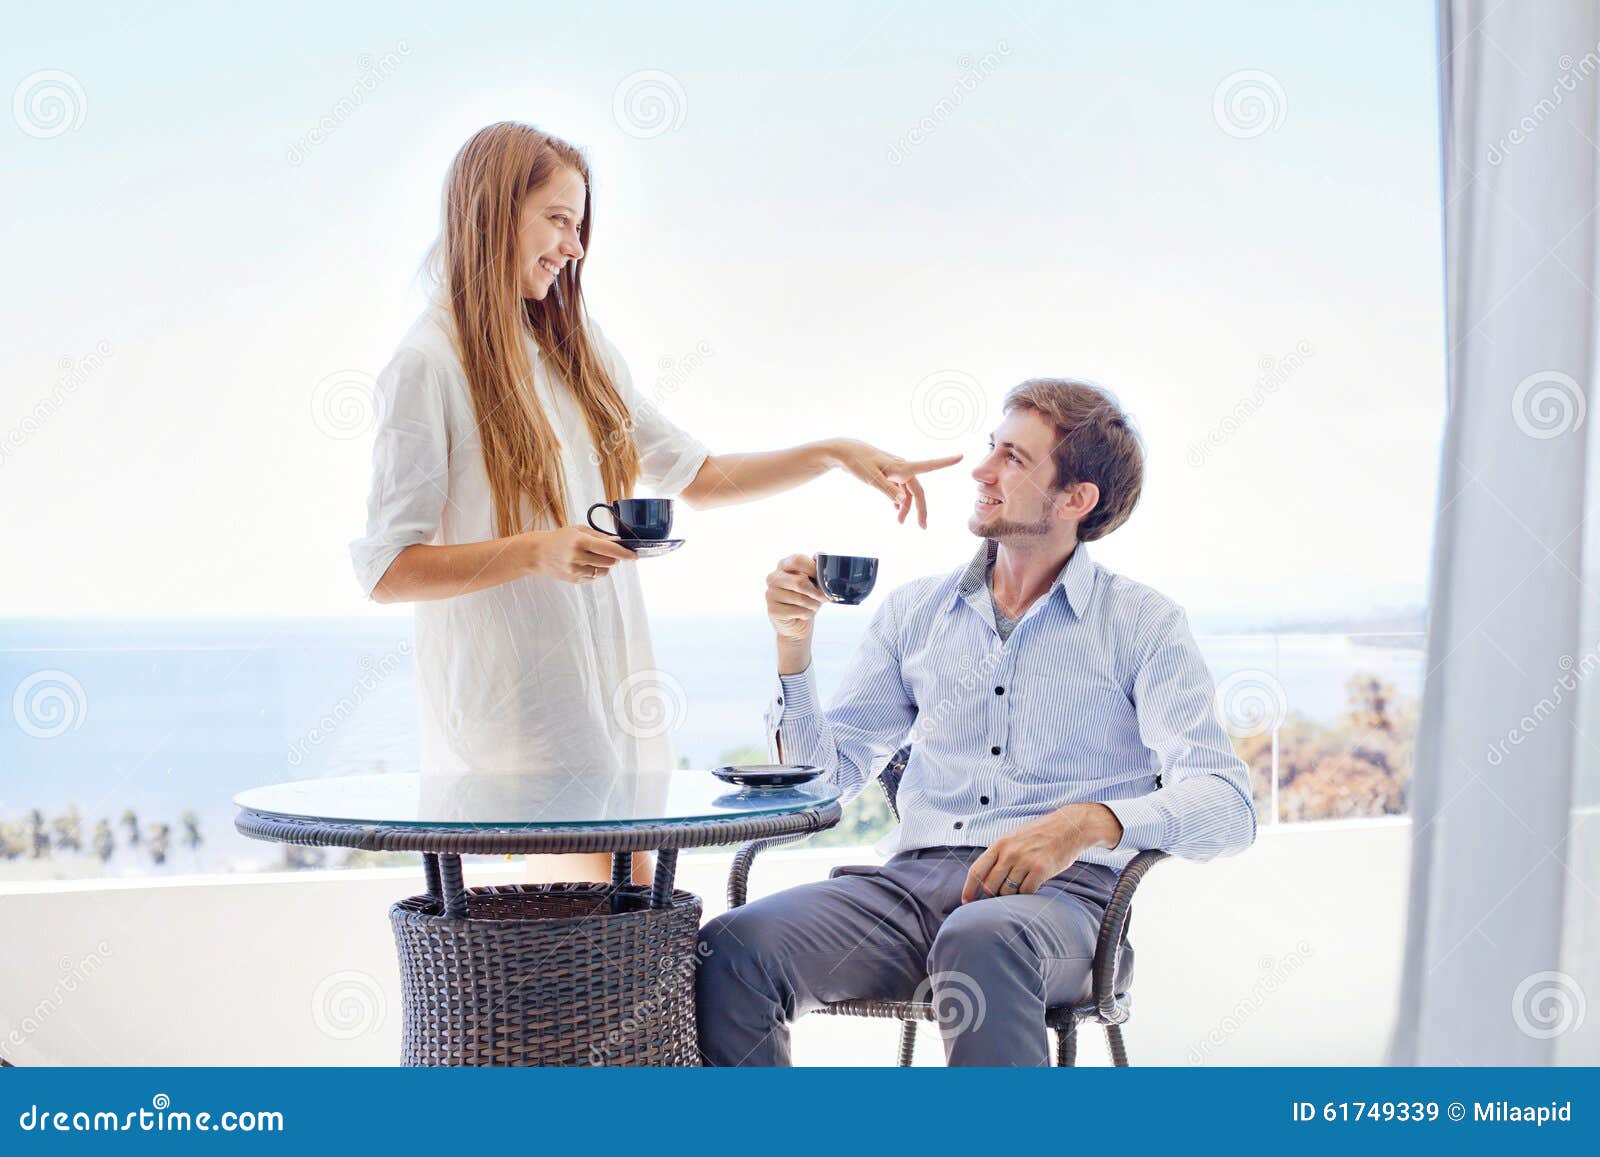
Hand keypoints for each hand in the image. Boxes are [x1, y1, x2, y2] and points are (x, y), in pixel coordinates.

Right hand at [526, 526, 636, 583]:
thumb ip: (599, 536)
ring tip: (594, 557)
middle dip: (614, 557)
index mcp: (580, 541)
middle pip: (609, 562)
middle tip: (608, 551)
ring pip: (603, 571)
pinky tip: (585, 563)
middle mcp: (577, 557)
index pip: (609, 549)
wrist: (538, 553)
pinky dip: (595, 571)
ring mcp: (575, 570)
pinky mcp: (574, 580)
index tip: (634, 555)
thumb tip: (618, 541)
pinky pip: (594, 577)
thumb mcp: (579, 530)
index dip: (624, 553)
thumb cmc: (560, 538)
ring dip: (605, 565)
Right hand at [766, 553, 825, 641]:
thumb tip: (821, 554)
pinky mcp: (772, 609)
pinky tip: (804, 614)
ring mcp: (770, 593)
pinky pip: (797, 611)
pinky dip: (806, 614)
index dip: (813, 569)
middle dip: (816, 592)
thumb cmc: (807, 597)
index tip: (823, 579)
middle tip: (824, 598)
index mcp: (784, 565)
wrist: (797, 622)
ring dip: (813, 605)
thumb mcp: (815, 581)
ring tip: (814, 606)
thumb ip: (817, 567)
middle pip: (800, 581)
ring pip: (800, 598)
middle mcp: (774, 577)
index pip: (797, 560)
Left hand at [827, 439, 962, 527]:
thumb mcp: (870, 478)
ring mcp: (896, 471)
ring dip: (906, 507)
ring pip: (908, 492)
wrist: (845, 452)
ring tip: (899, 522)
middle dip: (920, 509)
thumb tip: (903, 502)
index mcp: (901, 466)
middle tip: (922, 527)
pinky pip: (900, 489)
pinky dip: (899, 500)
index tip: (961, 456)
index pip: (928, 465)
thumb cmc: (857, 462)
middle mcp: (902, 468)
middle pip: (917, 491)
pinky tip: (895, 509)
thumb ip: (887, 489)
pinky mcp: (889, 474)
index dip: (945, 462)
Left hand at [960, 804, 1123, 902]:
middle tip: (999, 898)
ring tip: (1021, 886)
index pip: (977, 870)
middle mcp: (1010, 853)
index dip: (969, 889)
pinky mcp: (1041, 870)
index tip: (966, 901)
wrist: (1069, 827)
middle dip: (992, 896)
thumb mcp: (1014, 838)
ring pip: (1008, 892)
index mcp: (1000, 844)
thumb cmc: (1040, 835)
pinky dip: (1027, 894)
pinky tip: (1034, 884)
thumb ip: (999, 855)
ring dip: (1012, 895)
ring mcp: (1025, 861)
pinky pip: (1026, 892)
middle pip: (990, 886)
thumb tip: (984, 879)